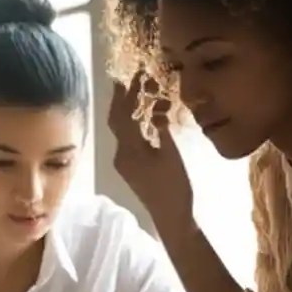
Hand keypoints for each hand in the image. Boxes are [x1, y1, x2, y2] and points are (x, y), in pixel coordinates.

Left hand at [107, 71, 193, 223]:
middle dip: (124, 99)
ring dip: (133, 111)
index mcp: (128, 150)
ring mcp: (124, 162)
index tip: (129, 75)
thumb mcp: (171, 154)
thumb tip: (156, 110)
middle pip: (118, 120)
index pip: (121, 115)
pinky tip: (150, 117)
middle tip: (133, 80)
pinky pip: (130, 139)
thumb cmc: (174, 186)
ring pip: (125, 129)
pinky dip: (138, 125)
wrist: (171, 217)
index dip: (124, 94)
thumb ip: (161, 130)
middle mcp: (120, 154)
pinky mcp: (131, 167)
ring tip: (146, 94)